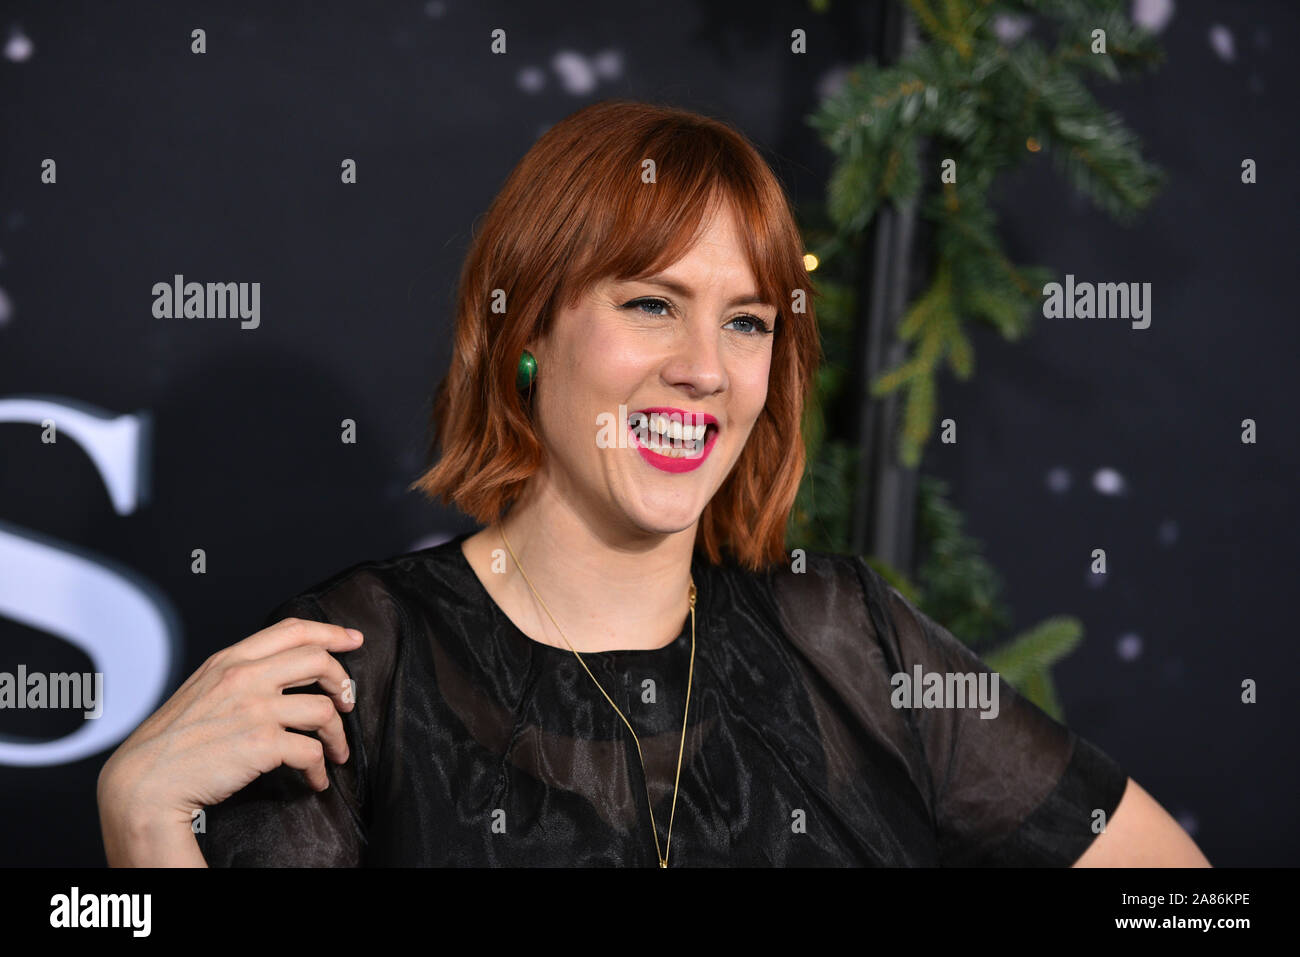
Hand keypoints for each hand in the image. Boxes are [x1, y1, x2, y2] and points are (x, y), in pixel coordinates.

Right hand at [97, 617, 362, 864]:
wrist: (144, 782)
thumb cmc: (171, 742)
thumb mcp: (202, 688)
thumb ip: (238, 674)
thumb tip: (278, 673)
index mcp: (231, 659)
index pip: (292, 629)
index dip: (331, 632)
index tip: (353, 640)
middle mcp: (245, 677)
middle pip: (318, 660)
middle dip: (343, 680)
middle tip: (348, 700)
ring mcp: (255, 709)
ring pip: (324, 708)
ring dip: (338, 733)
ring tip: (337, 751)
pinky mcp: (262, 743)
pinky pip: (311, 752)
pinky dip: (321, 768)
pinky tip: (316, 779)